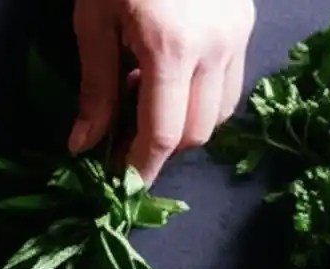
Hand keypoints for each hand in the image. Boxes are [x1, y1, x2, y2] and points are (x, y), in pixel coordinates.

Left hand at [69, 0, 255, 183]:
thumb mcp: (94, 22)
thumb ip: (95, 88)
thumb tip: (84, 145)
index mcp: (171, 48)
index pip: (163, 134)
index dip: (141, 168)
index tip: (123, 186)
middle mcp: (214, 48)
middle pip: (196, 132)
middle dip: (162, 149)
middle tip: (126, 138)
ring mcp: (237, 35)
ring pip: (220, 113)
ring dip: (187, 125)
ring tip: (149, 100)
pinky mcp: (245, 24)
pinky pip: (230, 82)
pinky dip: (204, 97)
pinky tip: (174, 78)